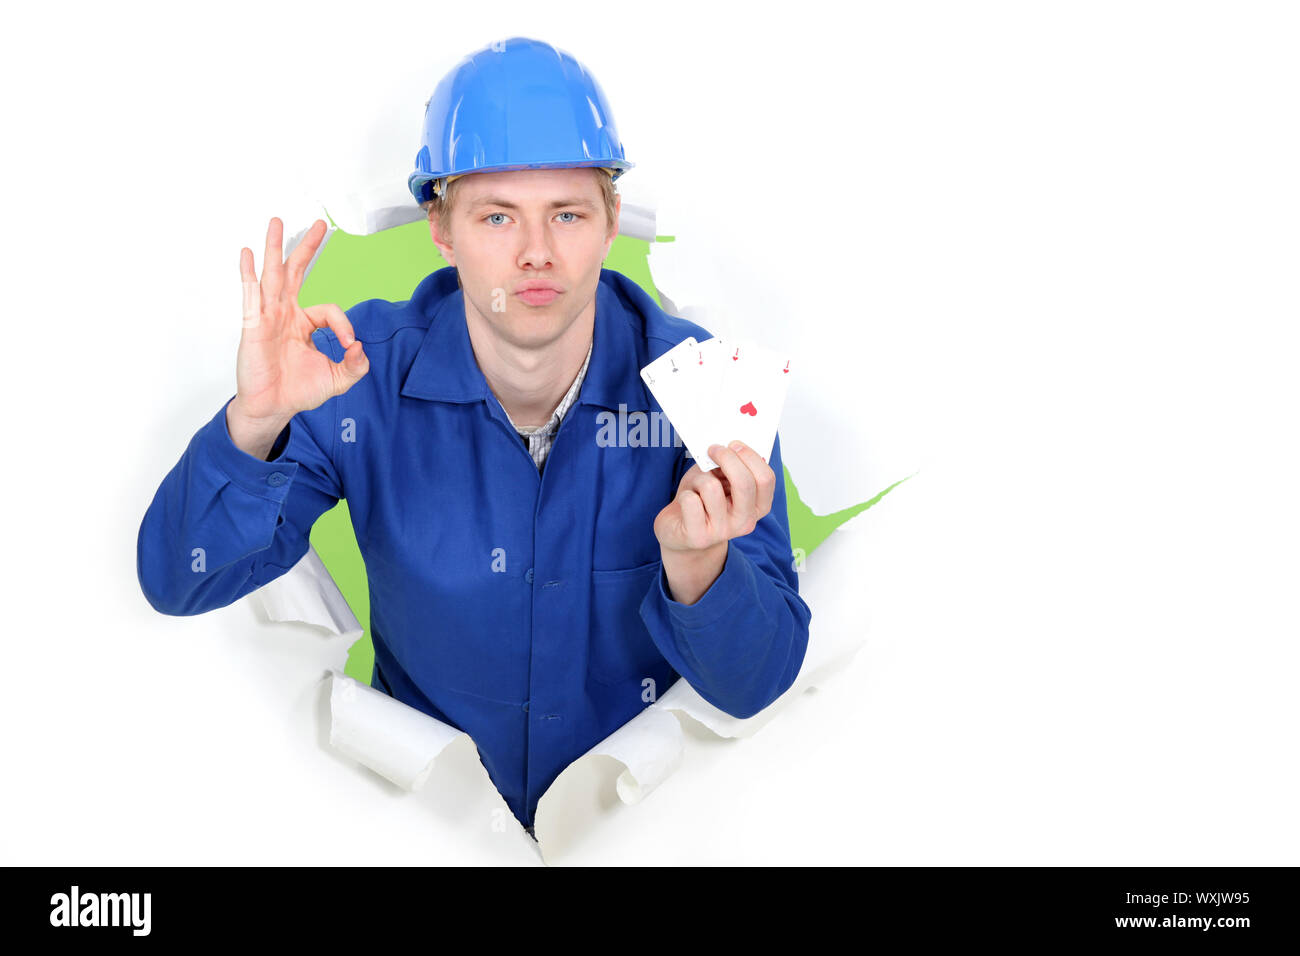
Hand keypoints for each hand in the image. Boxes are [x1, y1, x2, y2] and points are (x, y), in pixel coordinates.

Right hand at [232, 217, 368, 424]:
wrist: (273, 408)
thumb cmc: (298, 392)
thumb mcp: (337, 379)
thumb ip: (355, 365)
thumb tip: (360, 346)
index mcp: (304, 323)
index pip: (330, 310)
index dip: (344, 325)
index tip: (349, 347)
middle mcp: (285, 314)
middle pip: (297, 273)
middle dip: (307, 248)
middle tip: (320, 224)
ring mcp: (267, 316)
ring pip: (273, 275)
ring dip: (274, 248)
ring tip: (276, 222)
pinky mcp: (253, 325)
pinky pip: (250, 294)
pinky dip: (248, 273)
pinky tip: (246, 253)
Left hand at [654, 440, 776, 554]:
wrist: (681, 531)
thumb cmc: (702, 500)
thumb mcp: (720, 480)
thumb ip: (729, 466)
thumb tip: (729, 446)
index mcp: (757, 507)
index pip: (765, 479)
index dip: (749, 456)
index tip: (733, 444)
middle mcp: (745, 522)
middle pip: (744, 482)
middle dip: (727, 458)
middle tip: (713, 449)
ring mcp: (723, 531)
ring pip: (711, 487)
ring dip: (699, 478)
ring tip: (696, 486)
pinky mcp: (699, 537)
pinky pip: (690, 501)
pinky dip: (685, 494)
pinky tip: (686, 502)